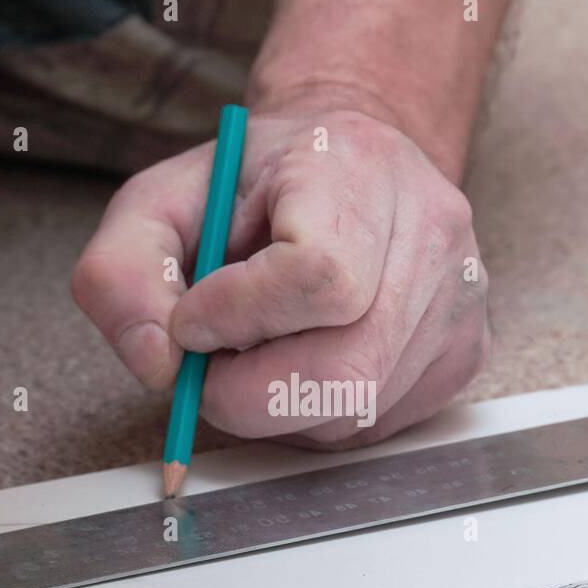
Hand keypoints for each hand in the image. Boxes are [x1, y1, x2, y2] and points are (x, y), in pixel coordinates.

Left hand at [72, 105, 488, 447]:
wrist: (349, 164)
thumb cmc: (256, 186)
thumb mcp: (160, 202)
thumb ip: (121, 275)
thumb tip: (157, 365)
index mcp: (359, 169)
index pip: (319, 277)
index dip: (240, 318)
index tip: (194, 318)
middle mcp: (432, 231)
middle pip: (346, 370)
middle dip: (250, 392)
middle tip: (211, 366)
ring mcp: (459, 298)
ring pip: (359, 410)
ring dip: (281, 408)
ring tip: (260, 352)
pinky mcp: (465, 352)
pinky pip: (380, 423)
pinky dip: (321, 415)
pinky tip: (305, 363)